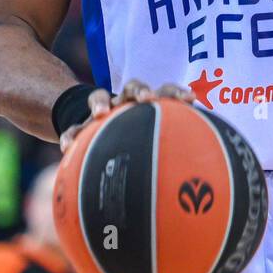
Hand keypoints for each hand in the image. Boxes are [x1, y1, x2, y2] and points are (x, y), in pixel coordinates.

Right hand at [59, 79, 194, 153]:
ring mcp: (102, 113)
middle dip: (140, 90)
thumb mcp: (152, 150)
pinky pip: (73, 129)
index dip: (176, 92)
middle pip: (133, 87)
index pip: (164, 92)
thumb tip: (204, 184)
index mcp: (147, 107)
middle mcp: (125, 105)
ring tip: (101, 113)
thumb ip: (175, 158)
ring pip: (99, 97)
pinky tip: (68, 146)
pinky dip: (70, 135)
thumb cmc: (134, 146)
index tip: (190, 99)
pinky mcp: (81, 126)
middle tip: (147, 98)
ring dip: (101, 101)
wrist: (98, 134)